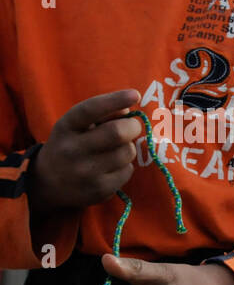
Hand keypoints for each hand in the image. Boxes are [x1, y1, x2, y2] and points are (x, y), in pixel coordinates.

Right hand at [29, 90, 142, 212]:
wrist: (49, 183)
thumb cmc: (71, 145)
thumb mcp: (77, 126)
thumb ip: (102, 115)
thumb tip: (128, 110)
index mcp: (66, 127)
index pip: (90, 110)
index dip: (114, 100)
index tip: (134, 94)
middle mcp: (72, 149)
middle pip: (117, 133)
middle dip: (133, 127)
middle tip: (132, 127)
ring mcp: (85, 172)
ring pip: (127, 152)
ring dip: (128, 147)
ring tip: (116, 149)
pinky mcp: (99, 189)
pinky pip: (128, 171)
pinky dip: (126, 166)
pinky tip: (112, 167)